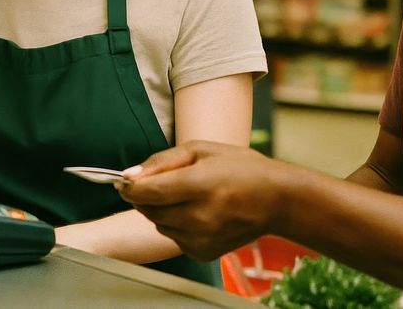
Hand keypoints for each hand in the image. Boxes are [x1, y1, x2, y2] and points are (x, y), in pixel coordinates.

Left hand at [118, 140, 287, 260]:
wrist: (276, 199)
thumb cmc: (240, 167)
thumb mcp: (201, 148)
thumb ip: (161, 161)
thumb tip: (128, 176)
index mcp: (198, 185)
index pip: (145, 193)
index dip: (129, 186)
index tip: (126, 181)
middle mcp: (198, 217)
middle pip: (147, 210)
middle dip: (146, 196)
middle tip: (165, 182)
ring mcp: (201, 239)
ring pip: (158, 224)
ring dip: (163, 210)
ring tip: (189, 195)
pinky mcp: (203, 252)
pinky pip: (174, 237)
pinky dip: (178, 225)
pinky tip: (199, 212)